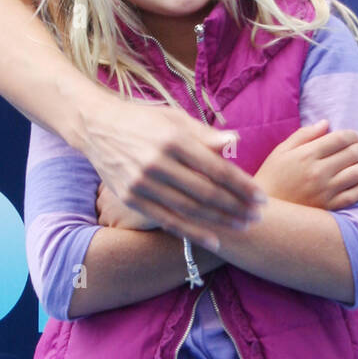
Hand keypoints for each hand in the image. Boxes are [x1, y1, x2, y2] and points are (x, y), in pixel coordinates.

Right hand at [78, 96, 260, 250]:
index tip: (261, 197)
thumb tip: (235, 143)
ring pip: (189, 209)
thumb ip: (205, 134)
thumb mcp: (174, 118)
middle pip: (205, 192)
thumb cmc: (143, 119)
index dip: (241, 185)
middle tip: (258, 217)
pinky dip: (192, 232)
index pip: (215, 168)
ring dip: (220, 221)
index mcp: (172, 140)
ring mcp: (142, 183)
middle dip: (236, 206)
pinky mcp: (131, 198)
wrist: (96, 126)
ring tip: (243, 227)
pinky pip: (167, 220)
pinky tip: (214, 240)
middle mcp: (157, 163)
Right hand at [255, 120, 357, 210]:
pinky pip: (355, 195)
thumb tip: (325, 123)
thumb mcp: (282, 150)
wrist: (267, 210)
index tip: (354, 136)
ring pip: (357, 173)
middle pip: (352, 154)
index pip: (339, 139)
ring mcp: (325, 191)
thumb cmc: (272, 176)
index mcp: (306, 155)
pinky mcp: (329, 206)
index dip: (352, 135)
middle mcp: (318, 172)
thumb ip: (304, 135)